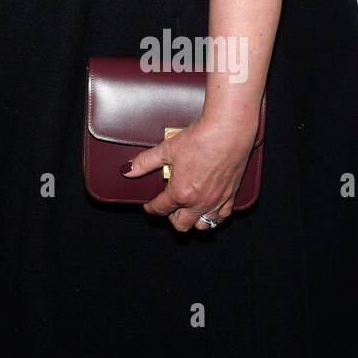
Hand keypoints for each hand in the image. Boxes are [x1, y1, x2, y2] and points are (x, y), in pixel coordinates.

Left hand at [122, 117, 256, 231]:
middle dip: (171, 218)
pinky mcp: (231, 196)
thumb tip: (127, 170)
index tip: (149, 206)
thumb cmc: (200, 139)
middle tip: (168, 208)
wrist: (228, 132)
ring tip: (187, 210)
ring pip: (203, 225)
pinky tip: (210, 208)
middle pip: (181, 224)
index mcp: (181, 193)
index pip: (160, 209)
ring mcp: (217, 201)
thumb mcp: (166, 149)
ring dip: (193, 221)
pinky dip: (214, 216)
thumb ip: (144, 162)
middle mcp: (199, 202)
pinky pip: (222, 217)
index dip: (151, 208)